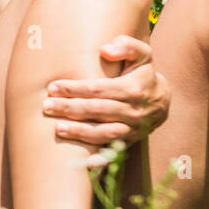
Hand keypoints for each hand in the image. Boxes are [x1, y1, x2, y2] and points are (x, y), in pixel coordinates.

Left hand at [42, 35, 170, 168]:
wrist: (162, 101)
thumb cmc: (142, 74)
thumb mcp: (141, 55)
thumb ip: (126, 46)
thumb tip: (105, 49)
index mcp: (132, 88)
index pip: (97, 89)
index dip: (74, 88)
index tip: (52, 87)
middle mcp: (133, 111)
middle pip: (96, 111)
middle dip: (69, 108)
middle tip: (46, 106)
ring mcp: (132, 129)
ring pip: (103, 133)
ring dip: (79, 132)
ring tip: (57, 128)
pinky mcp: (129, 142)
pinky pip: (113, 152)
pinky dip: (98, 159)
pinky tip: (80, 163)